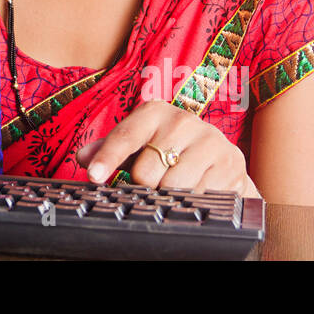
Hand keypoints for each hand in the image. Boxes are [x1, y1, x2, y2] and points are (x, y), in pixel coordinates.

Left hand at [76, 99, 258, 196]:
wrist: (221, 160)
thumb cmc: (171, 150)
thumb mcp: (141, 144)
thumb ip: (111, 149)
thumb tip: (83, 158)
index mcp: (155, 112)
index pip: (125, 136)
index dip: (107, 158)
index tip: (93, 176)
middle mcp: (183, 121)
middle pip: (145, 171)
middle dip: (144, 185)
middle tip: (153, 182)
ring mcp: (210, 141)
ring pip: (172, 187)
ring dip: (168, 195)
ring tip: (174, 186)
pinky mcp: (230, 164)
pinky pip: (199, 196)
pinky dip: (191, 200)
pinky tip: (194, 190)